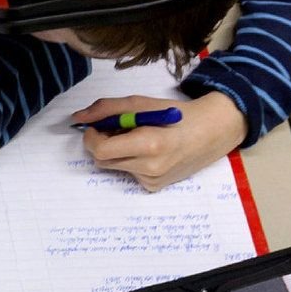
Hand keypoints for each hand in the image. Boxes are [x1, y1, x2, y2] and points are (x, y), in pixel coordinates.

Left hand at [75, 93, 247, 190]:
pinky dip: (130, 162)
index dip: (92, 138)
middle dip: (102, 144)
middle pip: (102, 161)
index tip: (97, 127)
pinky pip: (128, 174)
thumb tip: (77, 118)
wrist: (212, 132)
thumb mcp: (141, 104)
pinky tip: (149, 153)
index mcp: (148, 144)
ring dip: (117, 153)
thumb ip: (106, 109)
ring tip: (138, 139)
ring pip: (113, 167)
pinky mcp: (155, 187)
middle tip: (118, 130)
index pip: (100, 151)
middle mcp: (150, 167)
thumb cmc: (176, 115)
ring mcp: (153, 180)